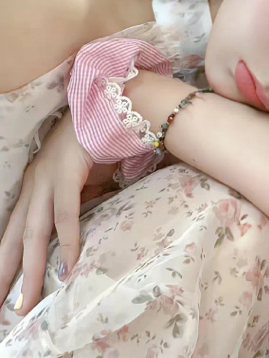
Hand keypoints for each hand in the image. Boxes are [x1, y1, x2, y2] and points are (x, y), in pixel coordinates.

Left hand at [0, 110, 93, 315]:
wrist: (105, 110)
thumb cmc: (94, 143)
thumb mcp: (80, 181)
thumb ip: (76, 203)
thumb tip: (78, 231)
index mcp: (33, 187)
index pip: (13, 231)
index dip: (6, 262)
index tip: (2, 290)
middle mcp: (32, 186)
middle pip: (14, 238)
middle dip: (5, 275)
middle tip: (0, 309)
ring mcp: (46, 180)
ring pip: (32, 232)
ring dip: (30, 270)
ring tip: (27, 302)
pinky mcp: (65, 175)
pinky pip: (65, 214)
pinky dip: (66, 241)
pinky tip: (68, 265)